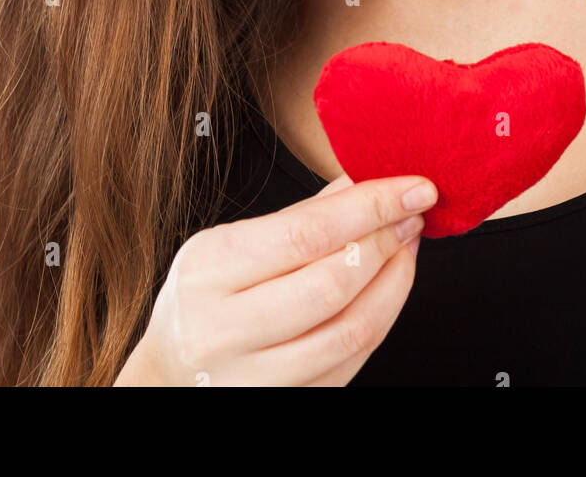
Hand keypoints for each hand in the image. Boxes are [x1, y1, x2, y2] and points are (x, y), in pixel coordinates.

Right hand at [113, 170, 436, 386]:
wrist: (171, 372)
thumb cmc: (206, 295)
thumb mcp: (234, 241)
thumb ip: (304, 214)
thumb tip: (370, 179)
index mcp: (208, 270)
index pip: (305, 233)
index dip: (370, 207)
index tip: (412, 186)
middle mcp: (222, 330)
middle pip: (332, 285)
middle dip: (386, 242)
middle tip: (414, 212)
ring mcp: (252, 379)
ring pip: (350, 332)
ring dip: (394, 283)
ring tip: (406, 246)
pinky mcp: (284, 406)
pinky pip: (349, 364)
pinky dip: (380, 319)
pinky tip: (387, 287)